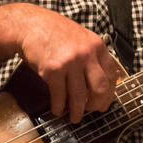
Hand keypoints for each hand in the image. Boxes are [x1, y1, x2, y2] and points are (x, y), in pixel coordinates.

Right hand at [12, 4, 121, 122]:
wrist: (30, 25)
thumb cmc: (55, 32)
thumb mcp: (82, 38)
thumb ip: (92, 56)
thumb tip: (100, 82)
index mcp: (97, 46)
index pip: (112, 74)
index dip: (109, 92)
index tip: (105, 101)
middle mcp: (86, 54)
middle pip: (100, 88)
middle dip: (97, 104)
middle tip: (92, 110)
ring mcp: (70, 63)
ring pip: (79, 96)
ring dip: (77, 111)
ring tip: (74, 117)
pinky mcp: (52, 70)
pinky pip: (59, 95)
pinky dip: (58, 107)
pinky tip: (57, 109)